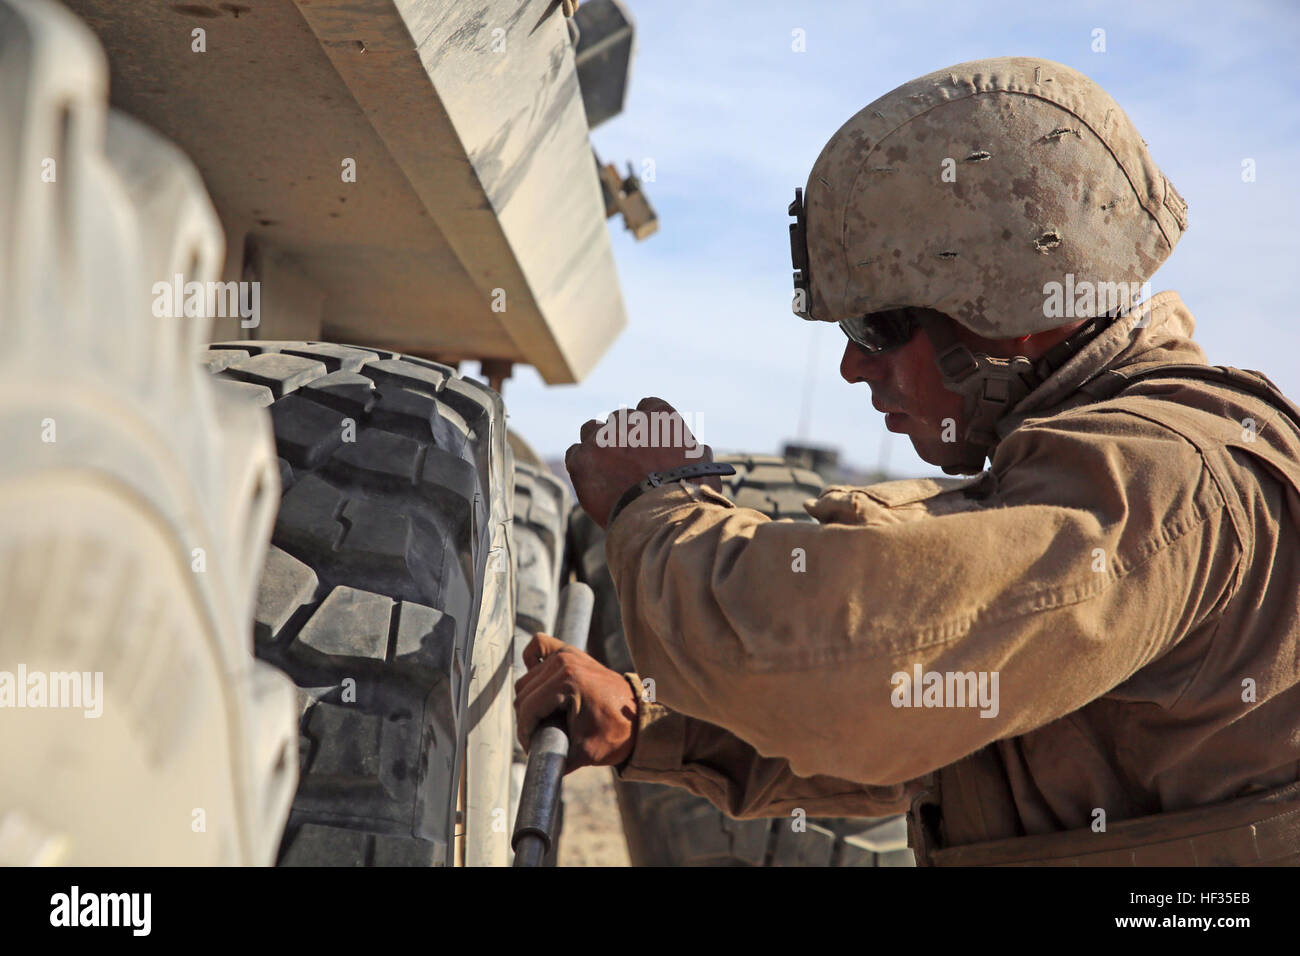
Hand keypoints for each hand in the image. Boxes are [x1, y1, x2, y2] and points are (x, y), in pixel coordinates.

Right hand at [514, 633, 638, 772]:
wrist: (638, 718)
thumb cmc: (615, 734)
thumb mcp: (583, 753)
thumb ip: (553, 758)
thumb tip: (534, 763)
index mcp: (567, 682)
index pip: (528, 709)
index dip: (525, 733)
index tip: (532, 748)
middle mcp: (564, 662)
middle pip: (524, 694)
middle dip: (527, 720)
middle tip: (540, 737)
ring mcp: (567, 654)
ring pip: (527, 680)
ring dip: (531, 700)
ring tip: (545, 719)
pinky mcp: (570, 652)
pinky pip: (539, 647)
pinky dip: (532, 661)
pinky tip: (539, 683)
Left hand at [565, 396, 720, 527]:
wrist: (664, 520)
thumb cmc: (690, 497)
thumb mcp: (703, 466)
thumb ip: (692, 450)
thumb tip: (697, 450)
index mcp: (662, 416)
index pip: (648, 407)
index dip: (646, 426)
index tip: (645, 441)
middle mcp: (631, 419)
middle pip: (619, 419)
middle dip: (622, 437)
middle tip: (625, 461)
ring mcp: (603, 437)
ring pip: (592, 430)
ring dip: (597, 445)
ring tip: (605, 471)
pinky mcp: (583, 458)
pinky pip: (575, 453)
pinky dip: (582, 466)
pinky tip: (592, 483)